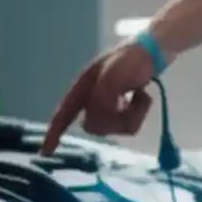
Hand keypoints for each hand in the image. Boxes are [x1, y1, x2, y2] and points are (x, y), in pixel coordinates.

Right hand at [39, 40, 165, 155]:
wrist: (156, 49)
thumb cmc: (132, 58)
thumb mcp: (113, 75)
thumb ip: (101, 98)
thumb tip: (97, 119)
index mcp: (83, 87)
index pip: (63, 114)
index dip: (54, 133)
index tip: (45, 152)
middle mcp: (92, 97)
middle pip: (93, 125)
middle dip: (112, 119)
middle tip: (124, 100)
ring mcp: (109, 103)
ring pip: (114, 128)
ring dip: (130, 115)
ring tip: (139, 97)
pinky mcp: (124, 107)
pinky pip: (128, 124)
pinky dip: (139, 112)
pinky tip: (142, 96)